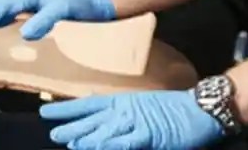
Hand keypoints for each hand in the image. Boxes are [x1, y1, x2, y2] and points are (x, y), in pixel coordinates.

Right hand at [0, 0, 115, 39]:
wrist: (95, 8)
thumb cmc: (79, 9)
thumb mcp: (63, 12)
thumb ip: (44, 20)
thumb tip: (24, 34)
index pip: (6, 2)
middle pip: (1, 1)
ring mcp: (29, 2)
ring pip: (5, 5)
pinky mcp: (33, 11)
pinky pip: (12, 12)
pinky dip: (3, 19)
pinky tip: (0, 31)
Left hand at [41, 91, 223, 149]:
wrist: (201, 109)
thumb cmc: (174, 110)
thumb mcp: (143, 108)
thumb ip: (122, 114)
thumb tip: (101, 118)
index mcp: (123, 102)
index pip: (88, 104)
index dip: (67, 109)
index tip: (47, 112)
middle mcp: (125, 110)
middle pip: (92, 118)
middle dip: (71, 125)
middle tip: (53, 132)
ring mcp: (137, 122)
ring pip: (105, 130)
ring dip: (85, 137)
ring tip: (67, 141)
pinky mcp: (149, 135)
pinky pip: (126, 142)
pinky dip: (110, 145)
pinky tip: (95, 147)